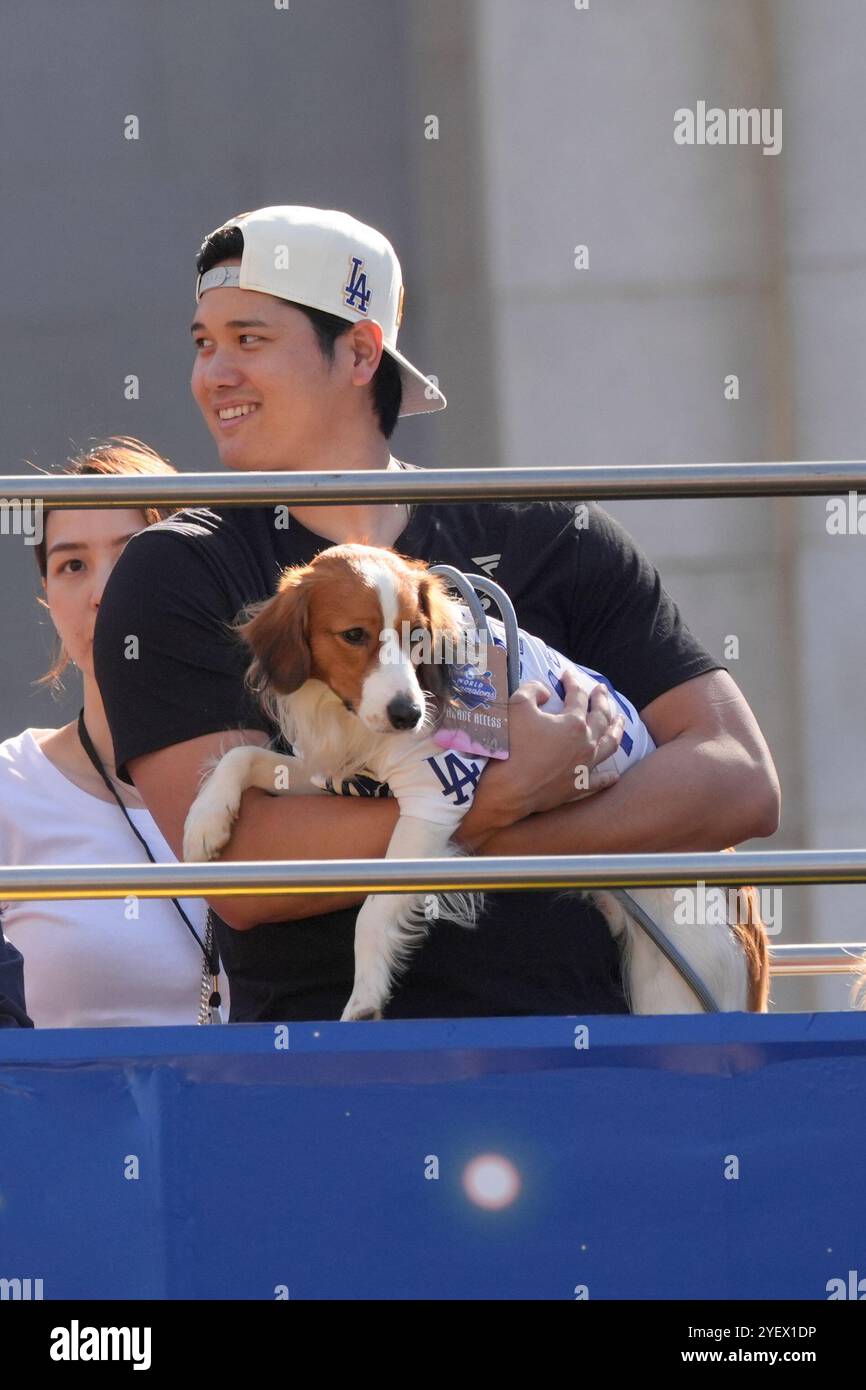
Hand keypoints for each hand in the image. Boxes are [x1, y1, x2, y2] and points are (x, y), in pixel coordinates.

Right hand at [473, 668, 624, 827]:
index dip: (572, 682)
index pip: (577, 696)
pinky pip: (599, 781)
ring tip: (621, 721)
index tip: (567, 674)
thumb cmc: (512, 746)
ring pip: (609, 745)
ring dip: (617, 730)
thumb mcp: (517, 706)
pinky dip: (608, 777)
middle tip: (602, 690)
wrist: (509, 788)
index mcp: (573, 723)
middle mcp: (586, 743)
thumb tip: (546, 692)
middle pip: (601, 717)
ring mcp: (585, 766)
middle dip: (602, 700)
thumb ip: (532, 690)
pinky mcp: (578, 786)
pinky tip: (614, 775)